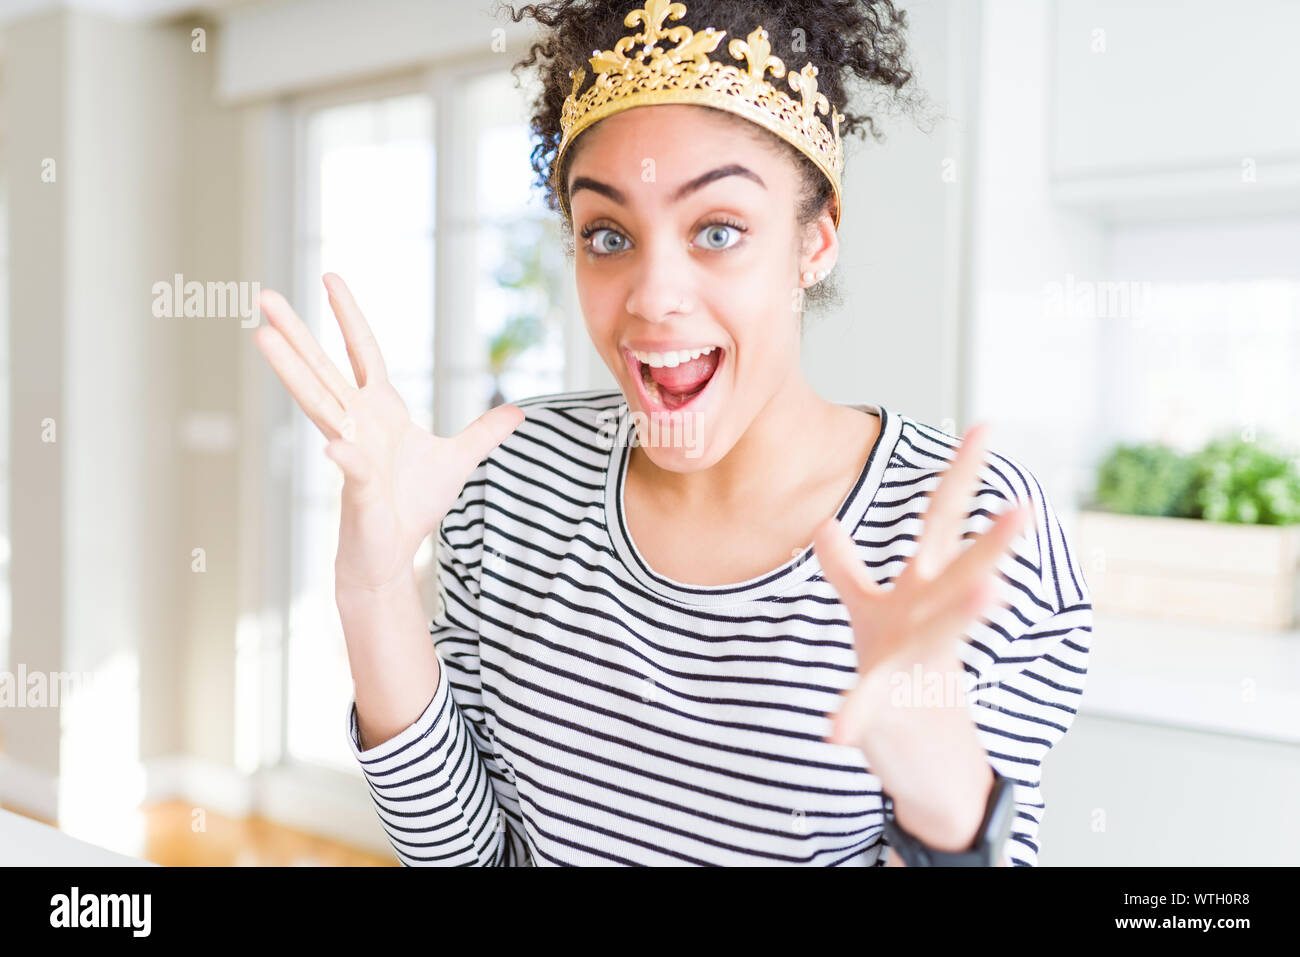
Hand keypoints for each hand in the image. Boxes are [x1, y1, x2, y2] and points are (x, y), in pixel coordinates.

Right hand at [253, 273, 524, 592]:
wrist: (393, 553)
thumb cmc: (413, 505)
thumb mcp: (458, 460)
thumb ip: (484, 433)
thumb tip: (517, 412)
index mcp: (380, 410)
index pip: (362, 352)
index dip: (347, 316)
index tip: (330, 277)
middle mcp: (357, 424)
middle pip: (323, 368)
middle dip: (295, 333)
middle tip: (263, 296)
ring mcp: (352, 452)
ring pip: (319, 405)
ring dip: (293, 373)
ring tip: (262, 338)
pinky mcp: (358, 488)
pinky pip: (350, 467)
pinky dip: (345, 456)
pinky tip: (335, 447)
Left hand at [811, 423, 1029, 754]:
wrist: (927, 760)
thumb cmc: (902, 671)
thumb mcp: (870, 612)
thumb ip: (847, 570)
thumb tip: (821, 525)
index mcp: (926, 587)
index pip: (945, 521)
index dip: (962, 474)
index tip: (987, 425)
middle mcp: (931, 616)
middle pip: (964, 569)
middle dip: (994, 542)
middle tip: (1027, 508)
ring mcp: (915, 659)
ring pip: (944, 629)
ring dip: (966, 610)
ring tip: (992, 594)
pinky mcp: (890, 703)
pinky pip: (870, 705)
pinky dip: (853, 715)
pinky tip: (837, 730)